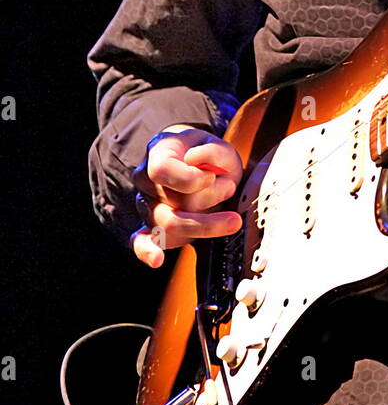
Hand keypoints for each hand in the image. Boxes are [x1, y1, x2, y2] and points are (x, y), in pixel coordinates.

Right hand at [131, 126, 242, 267]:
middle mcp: (146, 180)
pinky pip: (140, 242)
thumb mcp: (217, 144)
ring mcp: (147, 205)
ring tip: (230, 217)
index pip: (161, 171)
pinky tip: (156, 260)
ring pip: (170, 226)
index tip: (211, 177)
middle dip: (209, 201)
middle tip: (229, 188)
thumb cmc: (206, 154)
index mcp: (158, 152)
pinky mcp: (151, 227)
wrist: (198, 162)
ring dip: (206, 224)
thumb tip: (196, 160)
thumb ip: (212, 151)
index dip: (189, 178)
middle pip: (171, 204)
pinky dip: (147, 251)